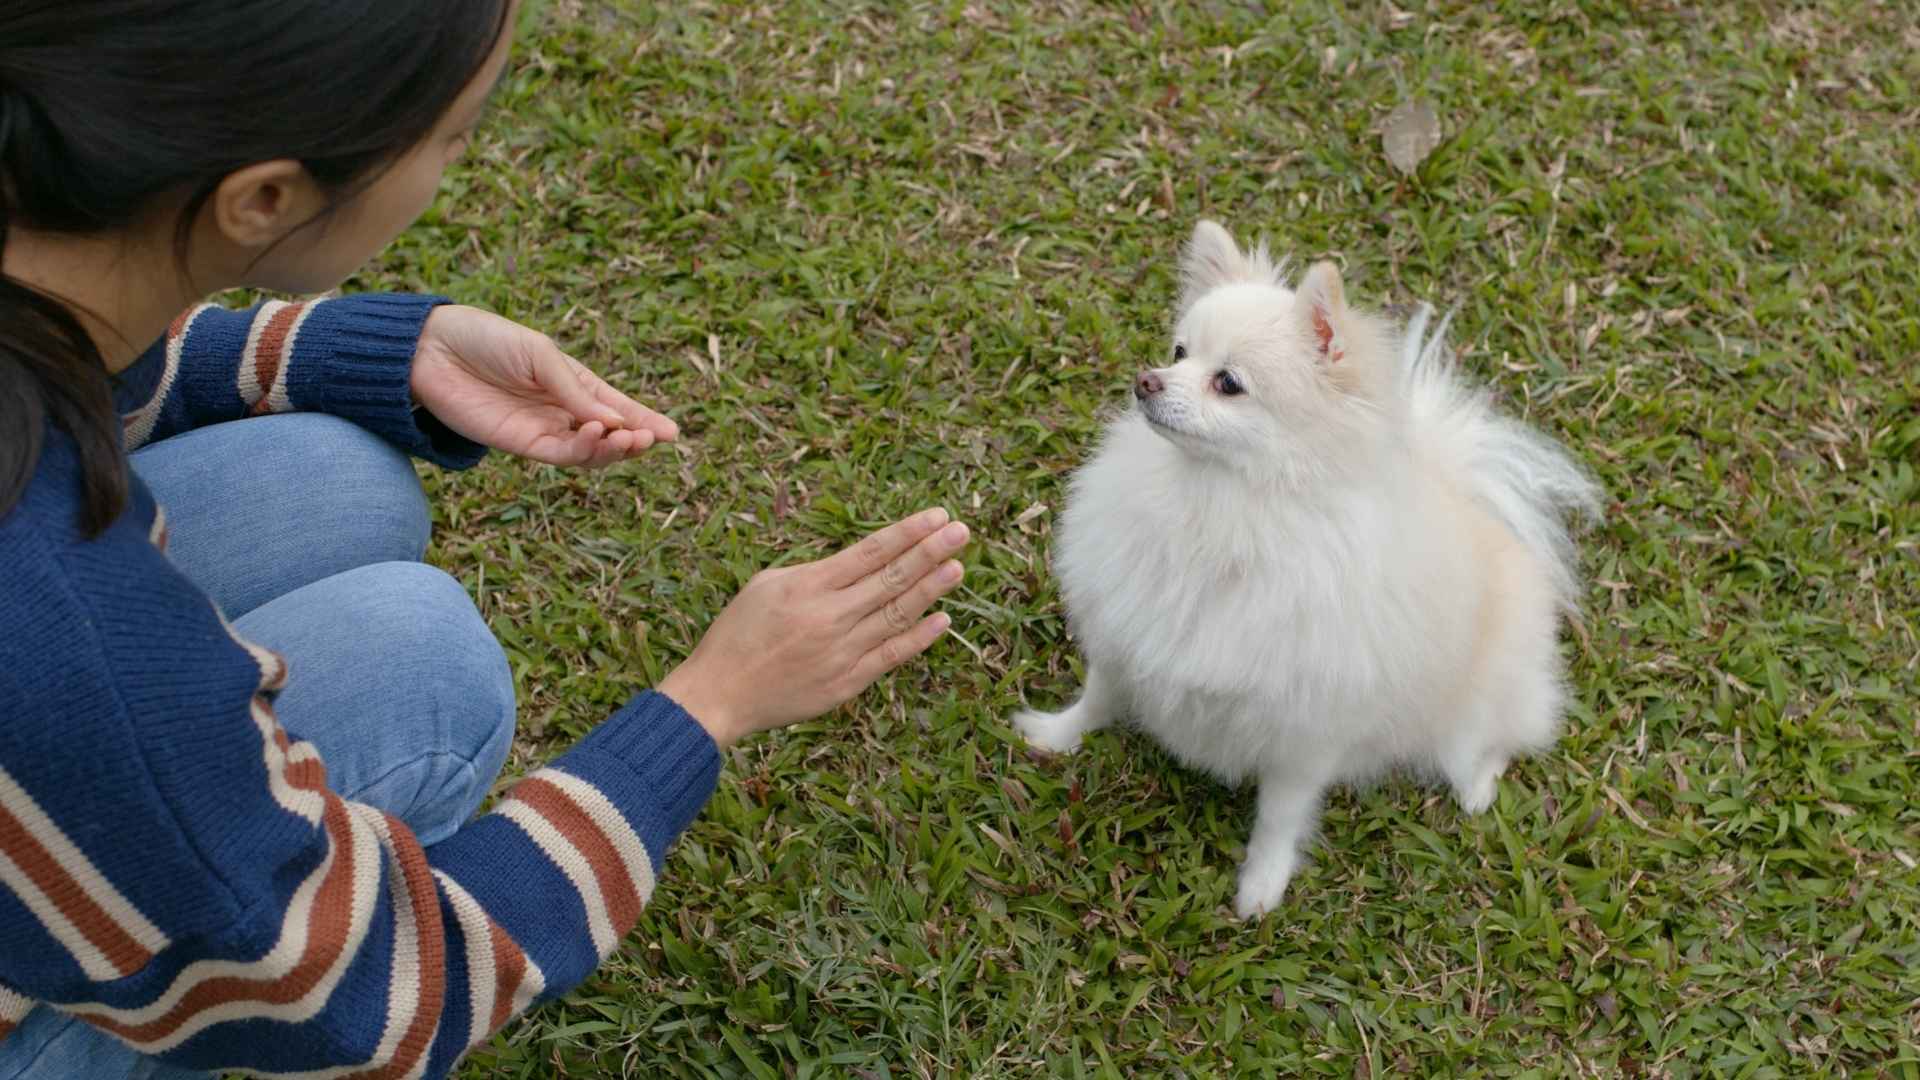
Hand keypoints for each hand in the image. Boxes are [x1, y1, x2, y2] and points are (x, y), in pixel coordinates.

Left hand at [409, 305, 678, 466]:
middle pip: (610, 436)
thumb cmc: (487, 340)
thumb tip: (614, 423)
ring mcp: (542, 430)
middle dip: (634, 440)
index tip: (673, 433)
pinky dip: (582, 451)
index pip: (618, 407)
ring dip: (613, 449)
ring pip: (589, 453)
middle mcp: (563, 411)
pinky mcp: (519, 445)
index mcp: (573, 384)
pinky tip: (596, 434)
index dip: (646, 420)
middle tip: (650, 439)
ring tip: (628, 439)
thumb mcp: (540, 355)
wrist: (430, 350)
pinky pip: (559, 456)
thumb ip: (574, 391)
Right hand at [659, 508, 971, 747]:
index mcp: (808, 585)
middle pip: (891, 578)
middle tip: (962, 533)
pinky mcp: (846, 683)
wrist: (719, 694)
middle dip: (931, 552)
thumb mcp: (767, 585)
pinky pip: (891, 656)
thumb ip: (815, 572)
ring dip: (931, 589)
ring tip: (958, 567)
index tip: (938, 517)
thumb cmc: (738, 634)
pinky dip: (918, 638)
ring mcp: (841, 651)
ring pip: (897, 614)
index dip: (908, 532)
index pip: (870, 551)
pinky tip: (942, 620)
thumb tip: (861, 562)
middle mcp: (829, 615)